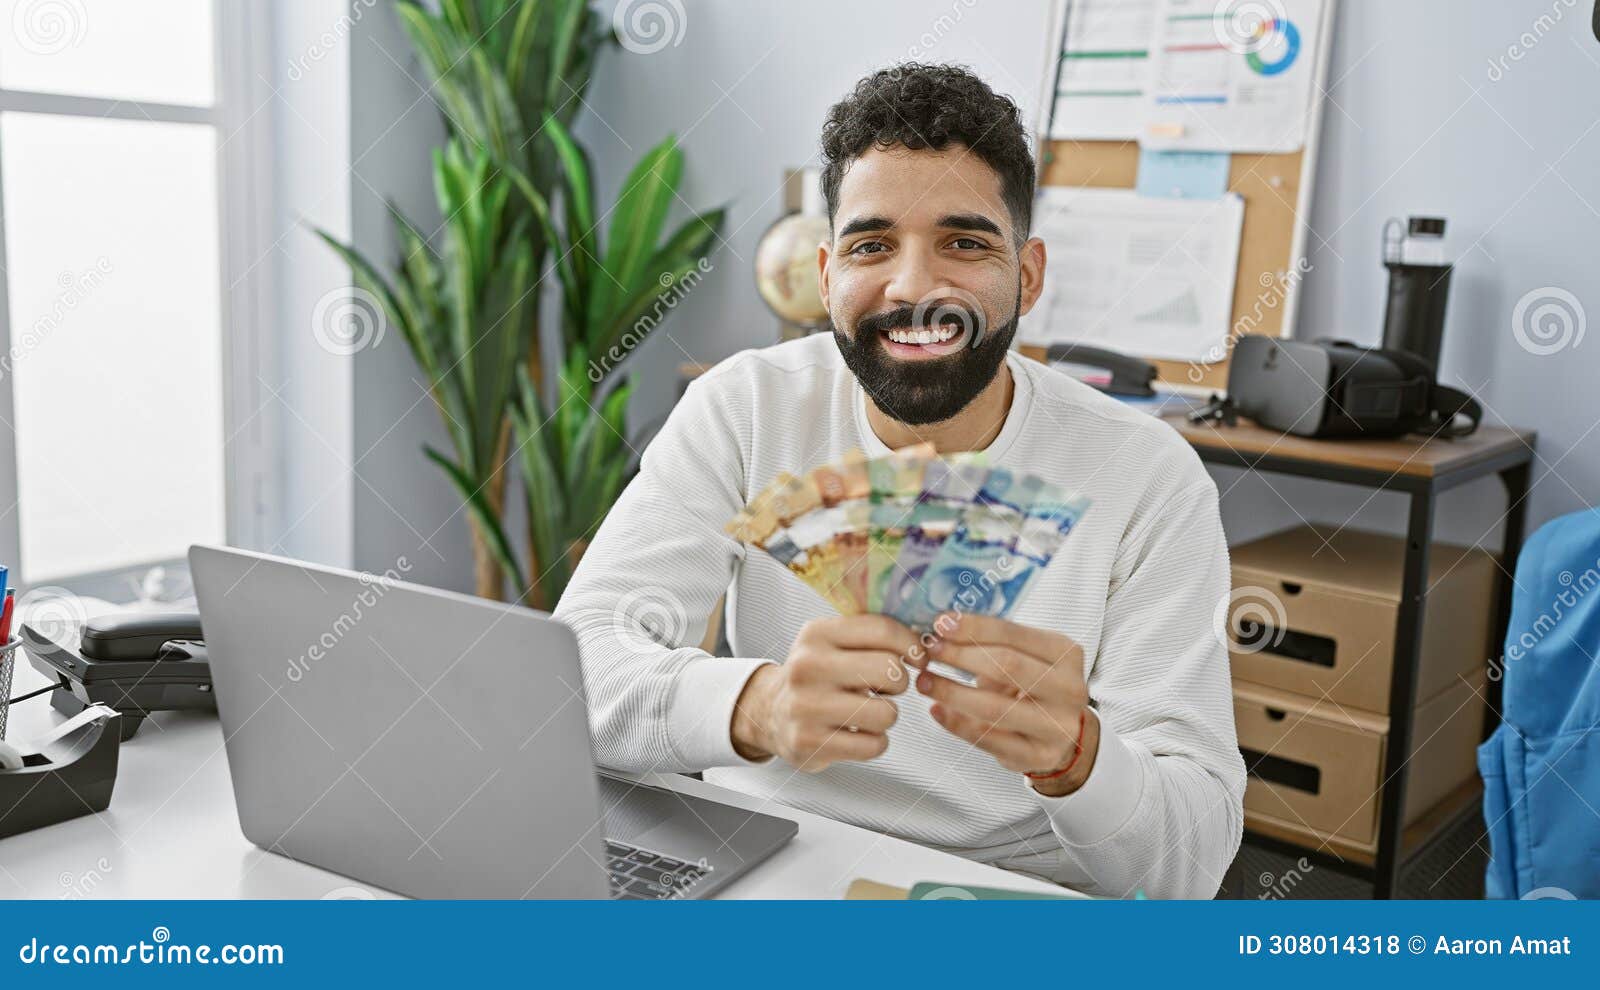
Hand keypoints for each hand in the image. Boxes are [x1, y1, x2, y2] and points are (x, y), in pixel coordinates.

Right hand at [731, 615, 916, 771]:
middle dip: (899, 683)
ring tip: (868, 712)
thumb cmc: (814, 677)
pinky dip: (875, 742)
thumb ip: (869, 634)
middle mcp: (808, 667)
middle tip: (886, 688)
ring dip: (887, 715)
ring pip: (886, 713)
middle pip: (890, 671)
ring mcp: (806, 707)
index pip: (882, 630)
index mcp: (817, 634)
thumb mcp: (830, 642)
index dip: (911, 646)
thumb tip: (924, 638)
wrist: (769, 713)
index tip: (917, 658)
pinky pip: (874, 745)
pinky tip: (859, 733)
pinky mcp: (810, 743)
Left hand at [912, 612, 1097, 796]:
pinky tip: (937, 709)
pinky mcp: (1038, 756)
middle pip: (1007, 666)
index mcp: (1066, 654)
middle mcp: (1068, 689)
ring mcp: (1056, 726)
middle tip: (929, 651)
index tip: (941, 623)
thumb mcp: (1028, 658)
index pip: (1014, 634)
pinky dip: (956, 722)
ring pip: (995, 707)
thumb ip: (994, 643)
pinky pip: (987, 738)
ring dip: (951, 691)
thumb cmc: (1038, 688)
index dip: (974, 627)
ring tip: (924, 681)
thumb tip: (943, 629)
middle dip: (961, 655)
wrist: (1064, 735)